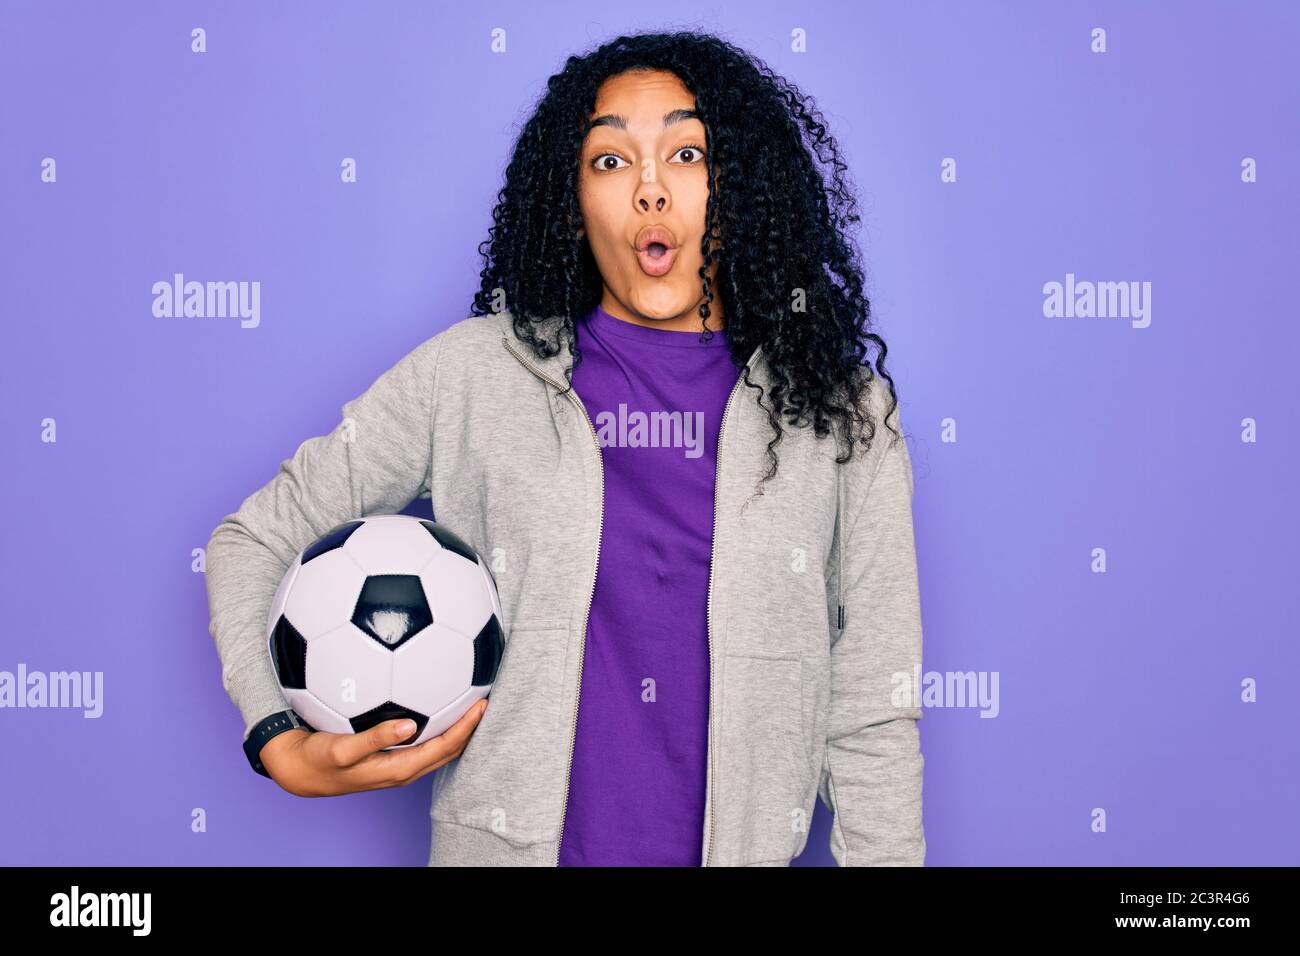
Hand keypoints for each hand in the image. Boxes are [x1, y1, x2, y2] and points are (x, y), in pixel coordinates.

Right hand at [259, 699, 487, 796]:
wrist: (301, 772)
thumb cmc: (320, 759)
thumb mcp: (342, 749)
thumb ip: (374, 738)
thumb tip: (407, 725)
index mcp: (400, 769)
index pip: (445, 747)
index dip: (466, 727)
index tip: (482, 703)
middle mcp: (405, 769)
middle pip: (450, 749)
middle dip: (471, 726)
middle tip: (486, 697)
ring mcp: (400, 765)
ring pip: (440, 747)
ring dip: (458, 727)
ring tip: (471, 699)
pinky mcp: (392, 757)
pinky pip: (426, 743)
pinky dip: (440, 726)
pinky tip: (438, 702)